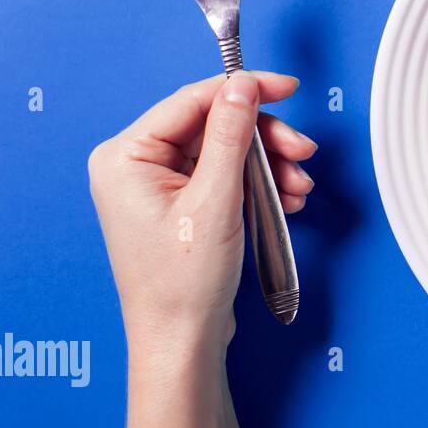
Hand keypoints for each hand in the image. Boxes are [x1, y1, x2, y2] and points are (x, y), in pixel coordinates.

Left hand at [88, 72, 316, 355]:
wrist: (182, 340)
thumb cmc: (183, 283)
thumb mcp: (216, 201)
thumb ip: (231, 137)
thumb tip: (244, 87)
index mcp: (126, 156)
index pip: (192, 101)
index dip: (244, 91)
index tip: (287, 87)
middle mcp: (136, 165)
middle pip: (215, 126)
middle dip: (264, 140)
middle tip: (302, 152)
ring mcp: (158, 185)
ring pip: (227, 151)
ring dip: (270, 165)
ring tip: (298, 188)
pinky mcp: (181, 204)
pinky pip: (226, 175)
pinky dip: (260, 184)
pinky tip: (286, 200)